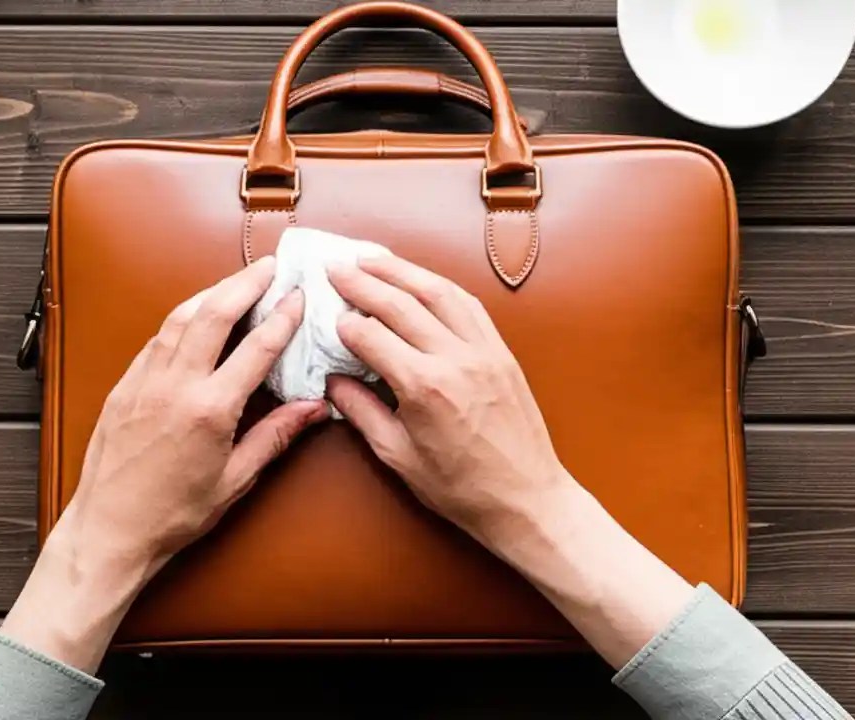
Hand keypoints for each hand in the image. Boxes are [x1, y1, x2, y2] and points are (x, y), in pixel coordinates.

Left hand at [2, 257, 327, 671]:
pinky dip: (181, 318)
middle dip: (245, 284)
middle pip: (214, 314)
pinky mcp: (124, 386)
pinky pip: (155, 339)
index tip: (298, 295)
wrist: (109, 531)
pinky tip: (195, 316)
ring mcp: (144, 381)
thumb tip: (313, 408)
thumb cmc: (172, 516)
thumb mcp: (235, 480)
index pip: (256, 348)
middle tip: (270, 266)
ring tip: (237, 282)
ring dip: (212, 293)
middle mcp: (175, 386)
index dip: (282, 316)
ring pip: (180, 318)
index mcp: (209, 410)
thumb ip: (275, 436)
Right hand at [324, 254, 569, 546]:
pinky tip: (421, 279)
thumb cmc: (462, 489)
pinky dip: (441, 286)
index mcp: (424, 388)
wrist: (526, 499)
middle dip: (363, 281)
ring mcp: (484, 351)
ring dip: (402, 270)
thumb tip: (333, 382)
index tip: (328, 317)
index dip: (345, 324)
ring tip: (371, 258)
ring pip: (438, 292)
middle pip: (401, 303)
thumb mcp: (399, 457)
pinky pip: (469, 305)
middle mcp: (455, 359)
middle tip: (335, 267)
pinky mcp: (502, 352)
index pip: (372, 337)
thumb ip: (363, 413)